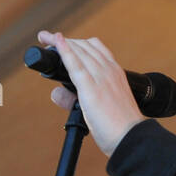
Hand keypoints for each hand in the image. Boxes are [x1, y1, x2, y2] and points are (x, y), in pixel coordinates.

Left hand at [37, 30, 145, 156]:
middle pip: (84, 47)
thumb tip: (54, 93)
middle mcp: (109, 71)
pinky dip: (65, 51)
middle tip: (46, 36)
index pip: (96, 49)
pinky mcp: (92, 88)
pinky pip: (75, 65)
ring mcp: (101, 78)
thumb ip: (74, 99)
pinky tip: (56, 42)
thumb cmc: (118, 128)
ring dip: (60, 42)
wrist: (131, 139)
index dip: (77, 42)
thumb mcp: (97, 108)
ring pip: (79, 52)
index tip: (62, 39)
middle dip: (65, 40)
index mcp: (115, 73)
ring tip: (45, 37)